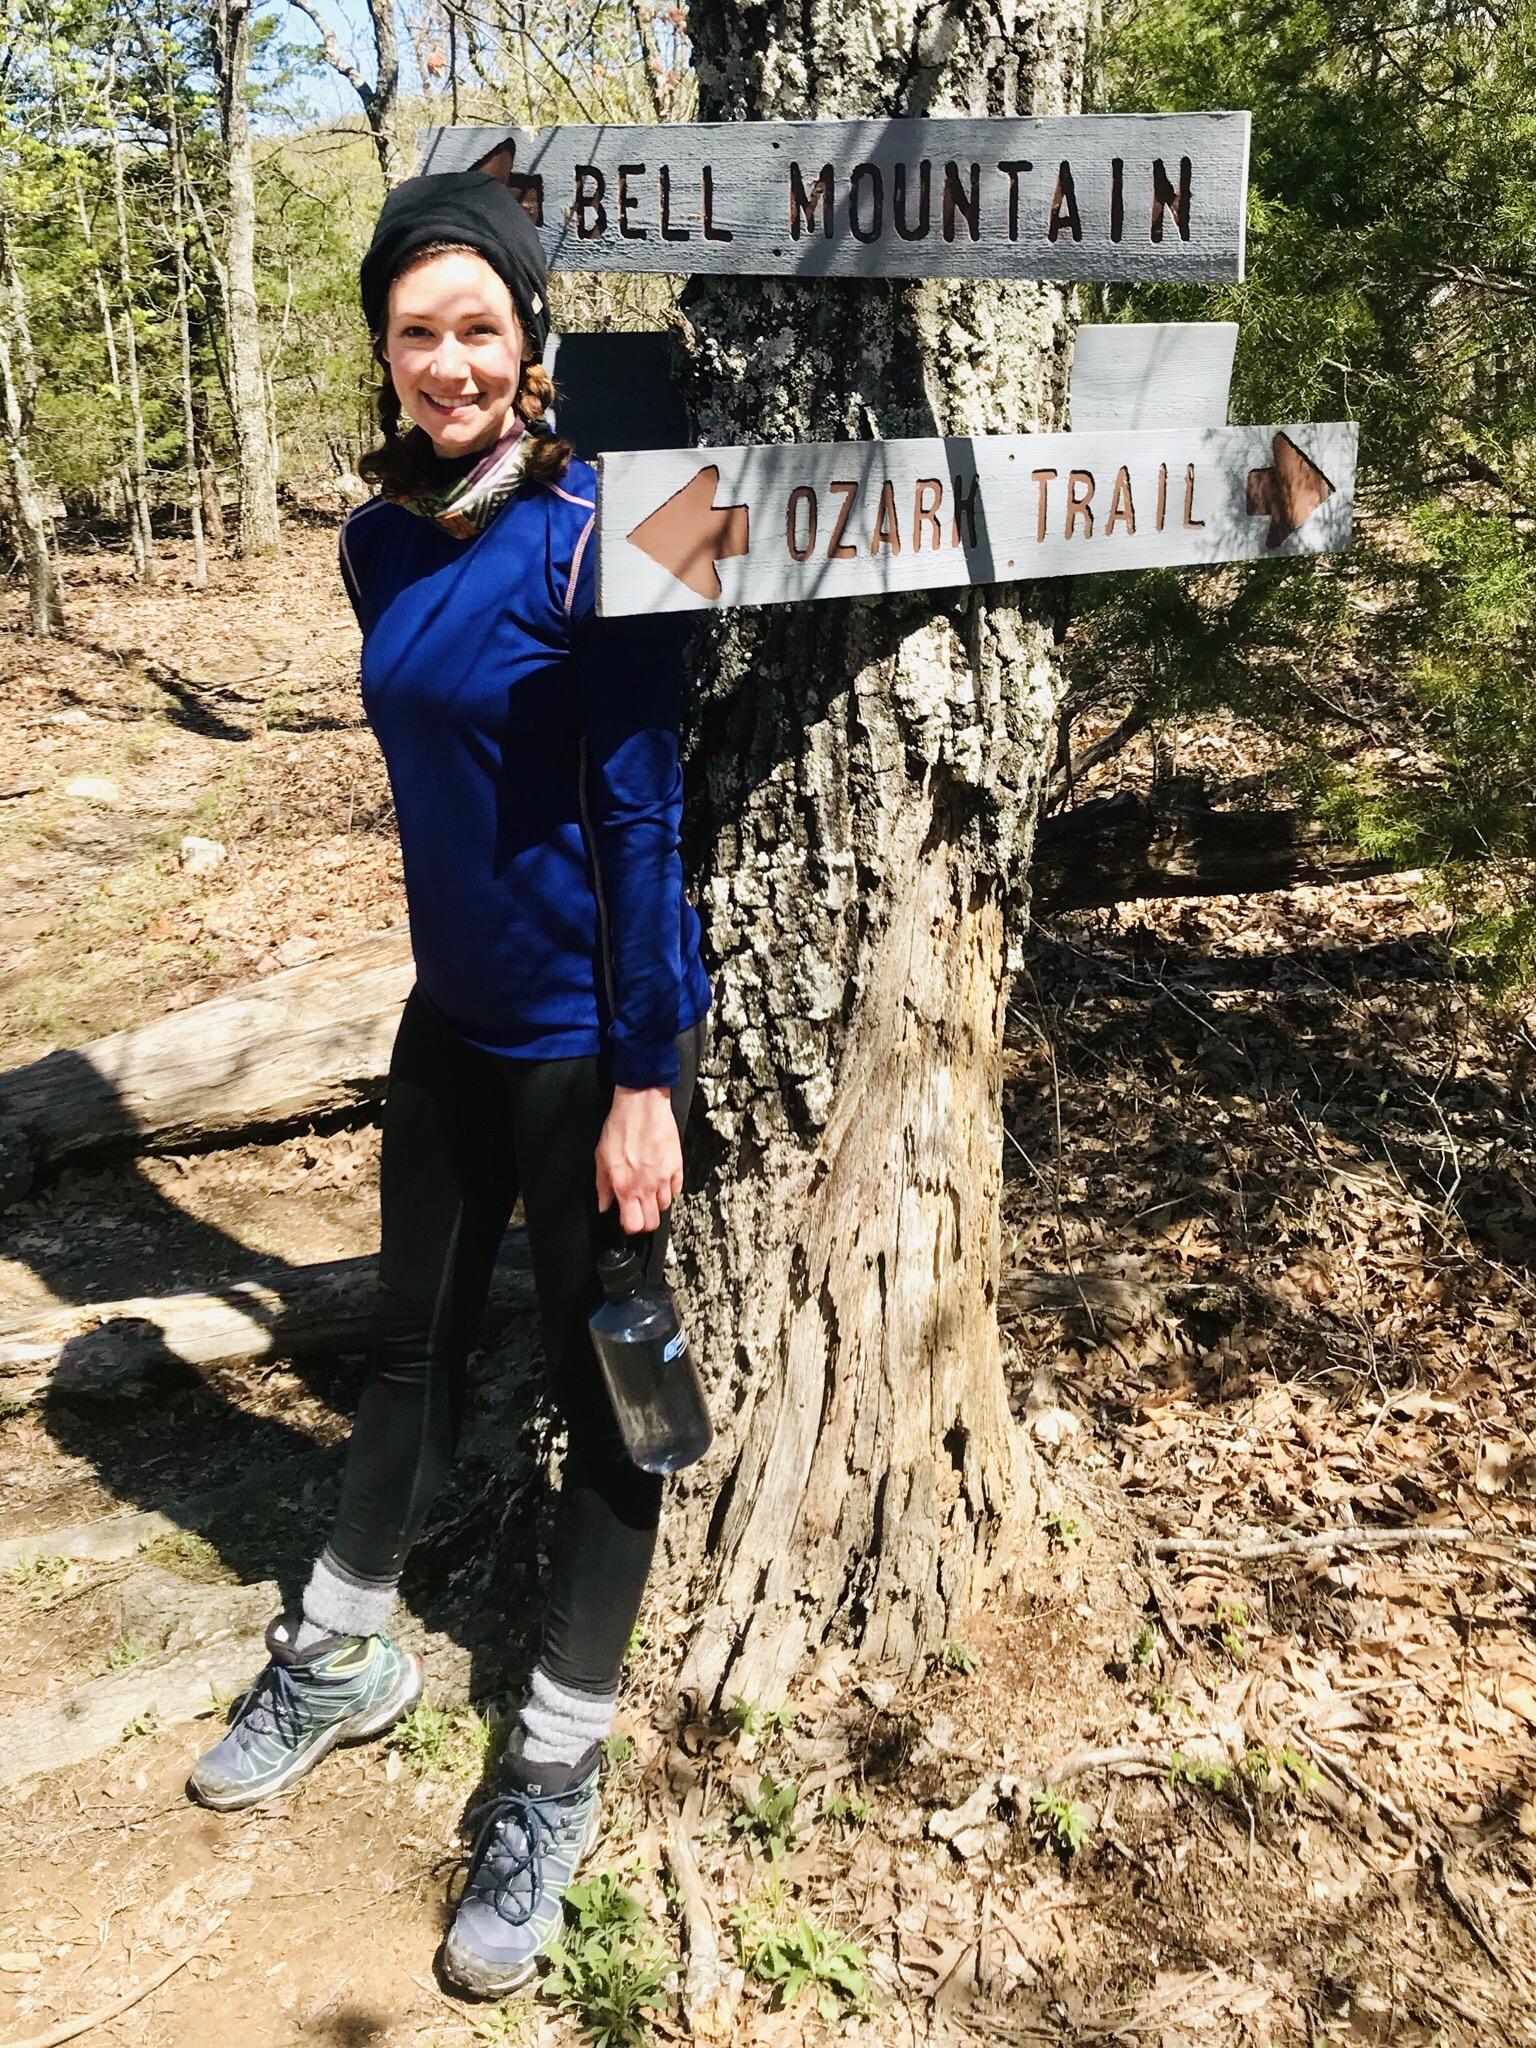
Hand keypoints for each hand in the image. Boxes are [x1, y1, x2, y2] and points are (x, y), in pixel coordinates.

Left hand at [595, 1085, 682, 1235]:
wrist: (642, 1104)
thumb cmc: (621, 1127)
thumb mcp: (601, 1157)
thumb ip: (602, 1186)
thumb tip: (604, 1205)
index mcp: (626, 1187)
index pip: (634, 1225)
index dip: (630, 1226)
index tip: (626, 1219)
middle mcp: (647, 1186)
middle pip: (653, 1222)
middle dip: (644, 1219)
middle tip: (637, 1208)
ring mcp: (665, 1177)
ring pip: (665, 1205)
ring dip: (655, 1202)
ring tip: (647, 1188)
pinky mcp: (677, 1166)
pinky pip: (677, 1188)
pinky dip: (669, 1188)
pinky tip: (659, 1177)